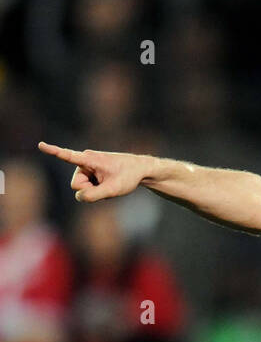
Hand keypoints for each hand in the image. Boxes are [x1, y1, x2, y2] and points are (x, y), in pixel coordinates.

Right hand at [37, 143, 151, 202]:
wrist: (138, 170)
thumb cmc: (127, 177)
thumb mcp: (112, 190)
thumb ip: (94, 195)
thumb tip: (78, 197)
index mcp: (89, 159)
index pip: (68, 155)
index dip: (53, 151)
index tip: (40, 145)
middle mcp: (85, 161)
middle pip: (76, 185)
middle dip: (88, 190)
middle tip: (105, 187)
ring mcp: (87, 167)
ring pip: (81, 187)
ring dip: (94, 190)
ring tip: (108, 184)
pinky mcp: (90, 172)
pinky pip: (87, 186)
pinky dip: (96, 189)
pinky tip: (107, 184)